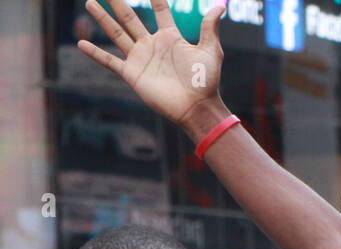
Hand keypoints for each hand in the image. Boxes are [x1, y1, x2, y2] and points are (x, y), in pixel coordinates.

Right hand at [78, 0, 224, 126]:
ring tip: (90, 3)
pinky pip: (110, 61)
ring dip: (103, 18)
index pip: (159, 10)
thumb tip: (221, 6)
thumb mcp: (211, 51)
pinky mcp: (132, 74)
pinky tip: (80, 43)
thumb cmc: (206, 81)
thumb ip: (210, 27)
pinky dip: (95, 53)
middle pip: (130, 17)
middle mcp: (152, 45)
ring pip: (117, 33)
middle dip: (118, 2)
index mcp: (170, 37)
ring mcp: (141, 58)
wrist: (197, 107)